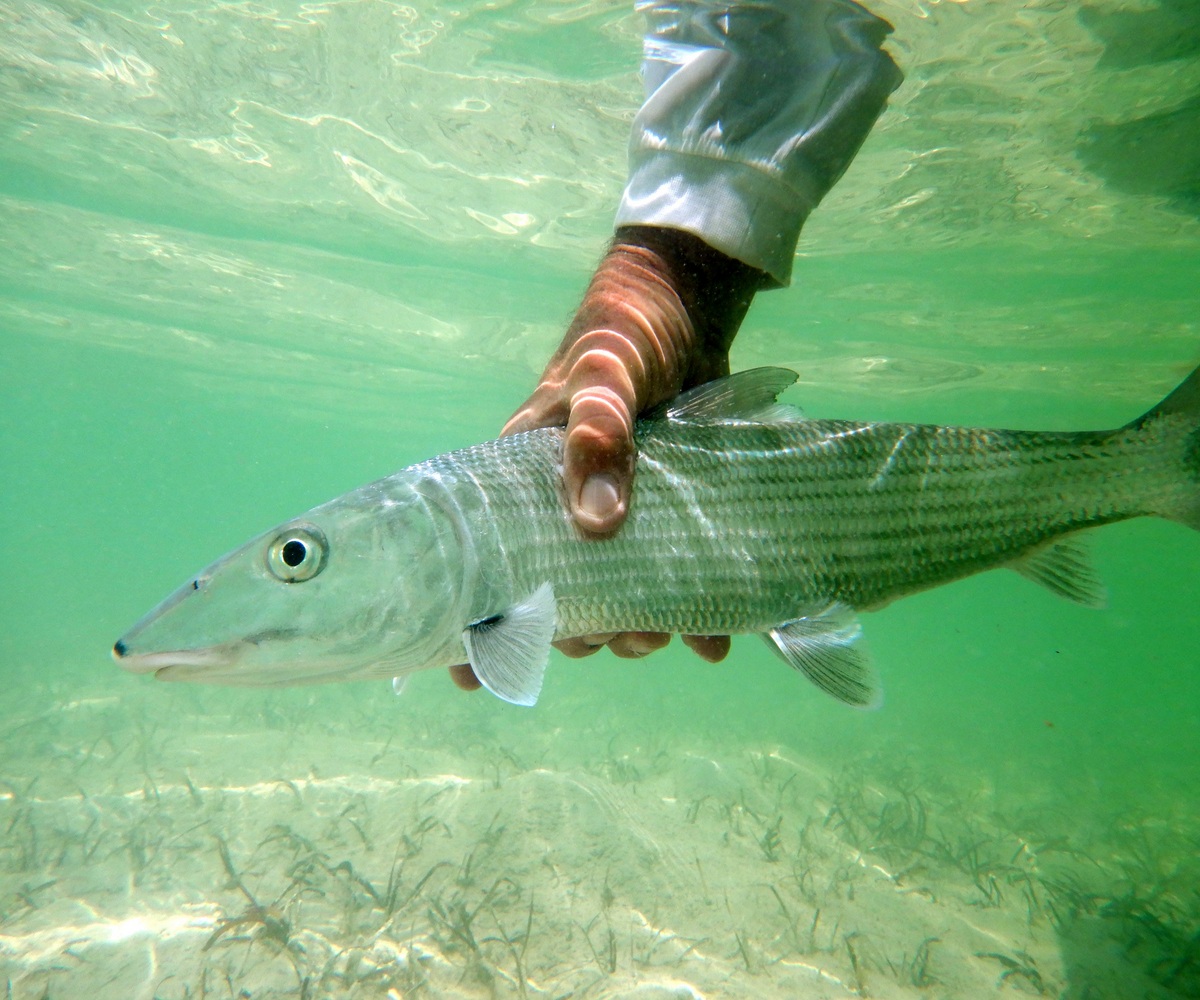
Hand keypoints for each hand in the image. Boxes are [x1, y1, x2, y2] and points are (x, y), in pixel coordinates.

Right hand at [449, 226, 759, 688]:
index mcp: (523, 482)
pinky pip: (675, 573)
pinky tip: (716, 639)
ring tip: (673, 635)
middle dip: (585, 630)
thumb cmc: (625, 335)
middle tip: (624, 639)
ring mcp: (619, 513)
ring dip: (642, 627)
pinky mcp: (669, 511)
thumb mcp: (603, 375)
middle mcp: (564, 507)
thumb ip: (597, 436)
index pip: (490, 561)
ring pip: (619, 591)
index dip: (479, 620)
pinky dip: (696, 611)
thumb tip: (598, 522)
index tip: (475, 675)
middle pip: (562, 591)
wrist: (687, 304)